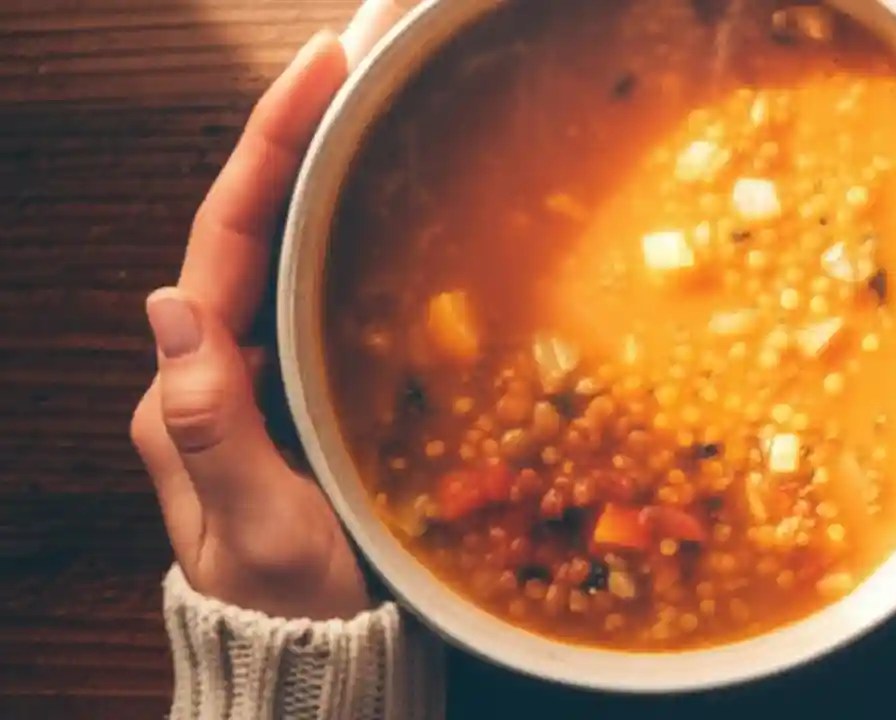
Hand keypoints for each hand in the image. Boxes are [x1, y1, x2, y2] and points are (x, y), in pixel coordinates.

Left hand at [131, 1, 406, 619]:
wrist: (314, 658)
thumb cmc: (290, 604)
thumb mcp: (252, 525)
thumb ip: (208, 427)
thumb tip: (166, 304)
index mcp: (192, 384)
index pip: (228, 236)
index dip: (272, 143)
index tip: (323, 64)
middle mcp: (218, 363)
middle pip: (256, 219)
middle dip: (302, 126)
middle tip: (364, 50)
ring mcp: (263, 373)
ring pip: (292, 246)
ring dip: (331, 164)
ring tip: (382, 96)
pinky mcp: (306, 390)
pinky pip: (323, 289)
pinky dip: (354, 228)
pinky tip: (395, 196)